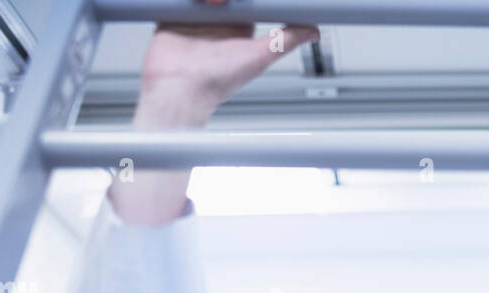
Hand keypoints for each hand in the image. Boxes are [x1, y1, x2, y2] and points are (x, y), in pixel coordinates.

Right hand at [109, 0, 319, 225]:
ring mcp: (196, 15)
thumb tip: (315, 31)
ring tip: (209, 2)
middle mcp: (219, 19)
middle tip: (221, 1)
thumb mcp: (260, 56)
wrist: (179, 89)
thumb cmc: (219, 81)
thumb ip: (286, 40)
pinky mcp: (174, 13)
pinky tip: (195, 0)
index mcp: (241, 25)